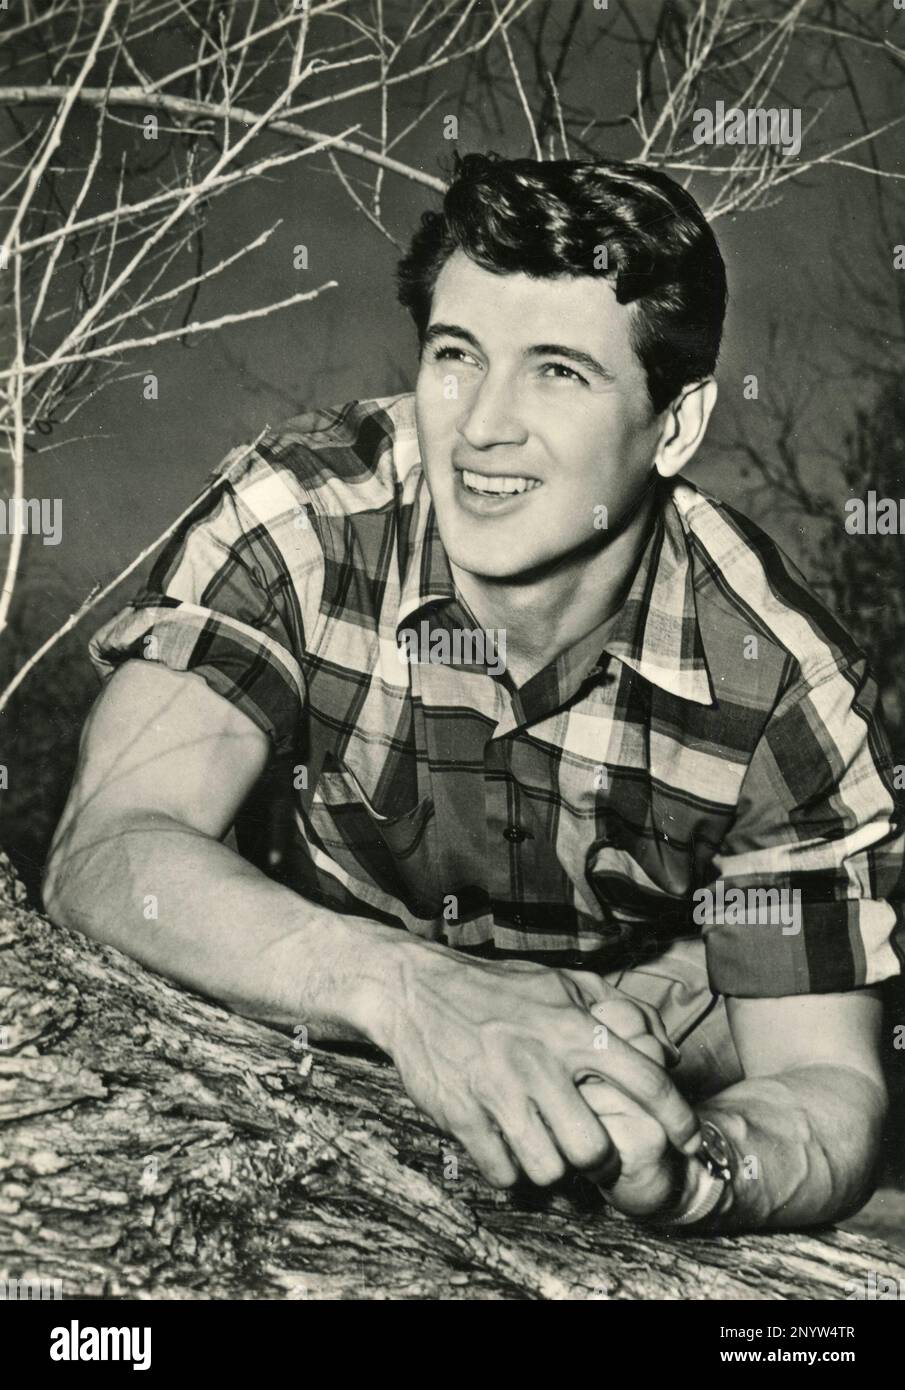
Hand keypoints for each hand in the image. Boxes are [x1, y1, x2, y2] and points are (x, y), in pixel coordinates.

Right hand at [378, 940, 699, 1189]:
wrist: (414, 991)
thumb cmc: (497, 989)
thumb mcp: (561, 983)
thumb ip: (619, 1011)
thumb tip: (668, 1050)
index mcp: (570, 1027)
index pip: (643, 1079)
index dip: (677, 1117)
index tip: (691, 1142)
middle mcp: (538, 1062)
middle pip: (594, 1148)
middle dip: (599, 1161)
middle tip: (593, 1155)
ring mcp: (497, 1093)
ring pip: (549, 1170)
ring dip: (554, 1171)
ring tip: (550, 1154)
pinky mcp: (461, 1116)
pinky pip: (503, 1174)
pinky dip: (513, 1173)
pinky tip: (512, 1151)